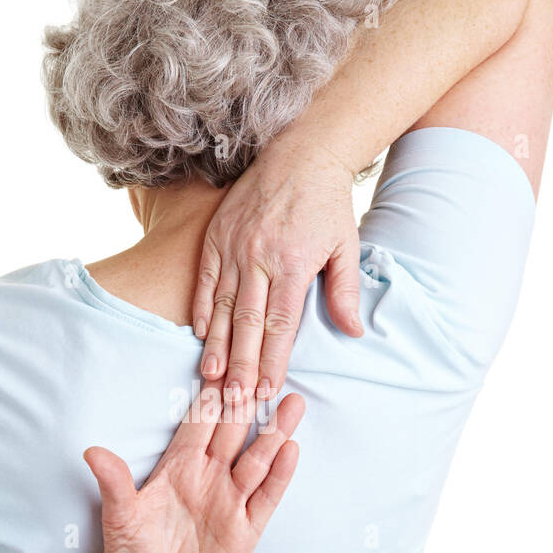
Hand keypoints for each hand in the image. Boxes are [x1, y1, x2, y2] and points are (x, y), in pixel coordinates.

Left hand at [84, 385, 304, 552]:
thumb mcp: (120, 518)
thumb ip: (115, 483)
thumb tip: (91, 451)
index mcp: (178, 465)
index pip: (200, 422)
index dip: (213, 394)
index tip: (228, 362)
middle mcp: (208, 476)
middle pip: (234, 432)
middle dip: (251, 403)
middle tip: (269, 371)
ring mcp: (229, 501)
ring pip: (257, 459)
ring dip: (274, 432)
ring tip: (291, 403)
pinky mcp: (244, 529)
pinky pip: (265, 498)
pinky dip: (278, 475)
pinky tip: (291, 450)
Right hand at [192, 138, 363, 400]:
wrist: (301, 152)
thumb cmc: (327, 205)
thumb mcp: (347, 246)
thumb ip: (346, 291)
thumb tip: (353, 332)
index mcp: (292, 264)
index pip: (280, 324)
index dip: (272, 360)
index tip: (267, 389)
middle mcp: (258, 257)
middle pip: (247, 323)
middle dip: (241, 365)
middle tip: (234, 399)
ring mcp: (233, 247)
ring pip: (221, 306)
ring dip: (216, 345)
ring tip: (211, 377)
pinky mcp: (216, 236)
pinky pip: (205, 279)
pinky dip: (201, 308)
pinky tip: (199, 335)